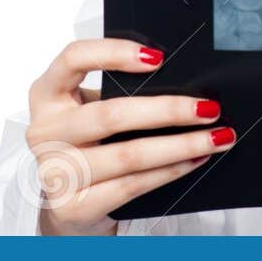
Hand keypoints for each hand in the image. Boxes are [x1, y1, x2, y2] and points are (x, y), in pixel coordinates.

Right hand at [25, 38, 234, 234]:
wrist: (70, 207)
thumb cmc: (90, 146)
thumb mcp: (92, 110)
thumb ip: (119, 92)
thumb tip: (186, 81)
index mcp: (48, 94)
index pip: (72, 58)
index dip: (113, 53)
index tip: (159, 57)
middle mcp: (44, 131)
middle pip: (111, 115)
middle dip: (169, 110)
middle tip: (209, 107)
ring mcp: (55, 172)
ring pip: (129, 155)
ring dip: (181, 145)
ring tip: (216, 137)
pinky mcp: (73, 207)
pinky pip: (132, 185)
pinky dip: (171, 171)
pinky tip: (195, 160)